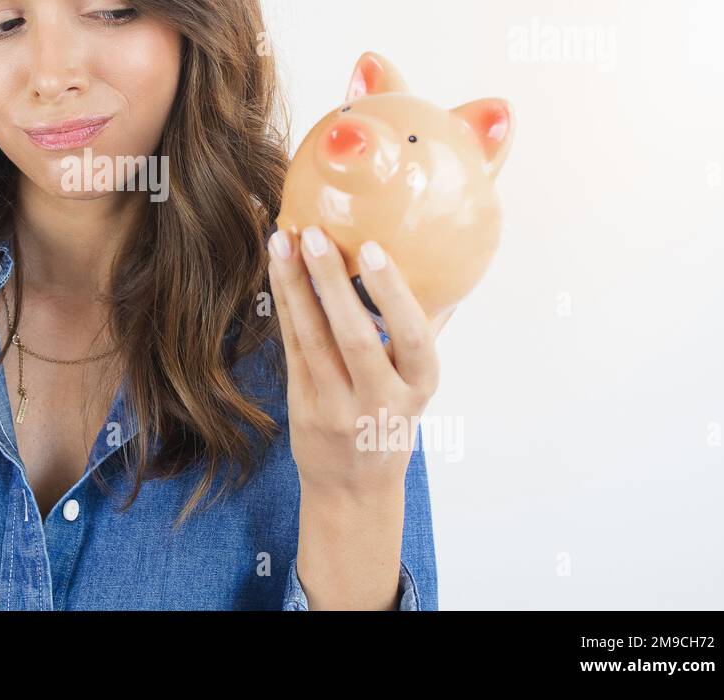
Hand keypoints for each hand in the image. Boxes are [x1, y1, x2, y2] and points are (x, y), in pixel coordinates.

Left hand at [268, 225, 449, 502]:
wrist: (353, 489)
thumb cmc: (390, 421)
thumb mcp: (416, 388)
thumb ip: (421, 335)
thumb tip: (446, 271)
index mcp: (417, 390)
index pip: (413, 340)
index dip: (392, 294)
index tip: (372, 250)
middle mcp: (379, 401)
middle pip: (355, 337)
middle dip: (332, 283)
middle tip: (314, 234)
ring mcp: (336, 407)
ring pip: (313, 339)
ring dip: (295, 286)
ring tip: (283, 240)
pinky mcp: (301, 406)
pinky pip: (292, 347)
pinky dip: (285, 305)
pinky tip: (277, 269)